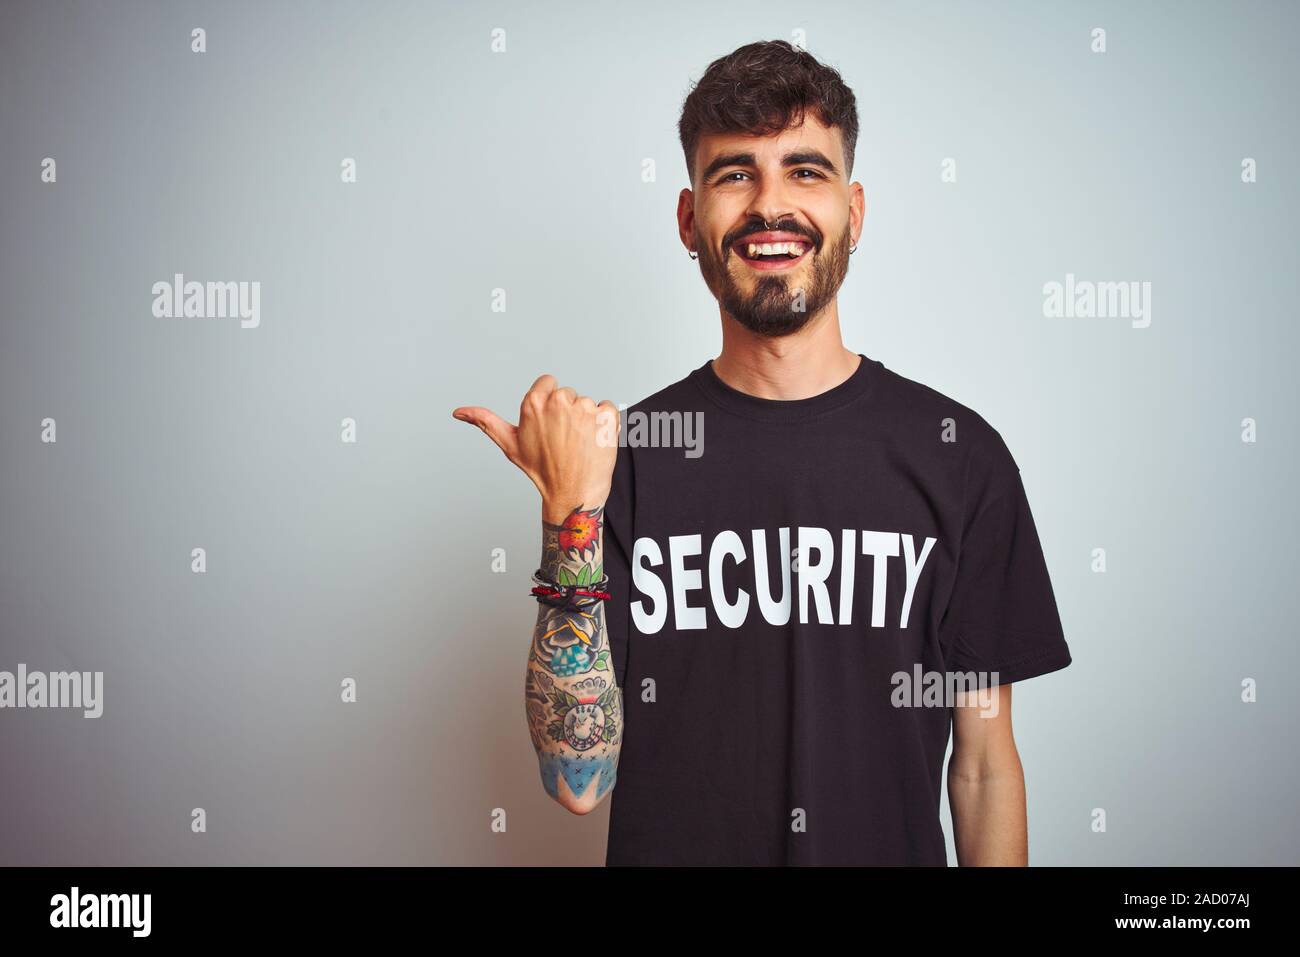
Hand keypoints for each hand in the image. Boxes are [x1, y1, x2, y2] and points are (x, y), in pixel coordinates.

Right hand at [453, 375, 619, 521]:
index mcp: (534, 403)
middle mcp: (559, 401)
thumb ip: (485, 421)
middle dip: (567, 413)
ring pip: (587, 403)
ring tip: (579, 444)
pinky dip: (606, 423)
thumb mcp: (510, 444)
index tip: (550, 424)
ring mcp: (584, 408)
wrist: (573, 493)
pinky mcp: (606, 417)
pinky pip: (608, 408)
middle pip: (567, 394)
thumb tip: (458, 412)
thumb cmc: (541, 471)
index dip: (550, 404)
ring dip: (586, 420)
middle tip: (563, 440)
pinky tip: (595, 441)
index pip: (548, 383)